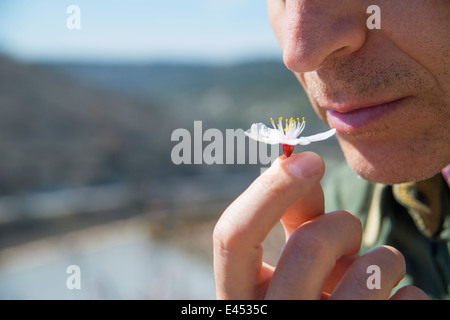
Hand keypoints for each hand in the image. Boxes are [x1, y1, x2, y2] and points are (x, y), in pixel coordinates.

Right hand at [213, 152, 427, 299]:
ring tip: (373, 275)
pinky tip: (387, 304)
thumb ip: (290, 219)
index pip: (233, 237)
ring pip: (371, 270)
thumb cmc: (304, 301)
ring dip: (381, 260)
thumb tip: (298, 162)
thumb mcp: (287, 269)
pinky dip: (406, 291)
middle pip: (310, 244)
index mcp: (240, 298)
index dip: (268, 190)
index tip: (308, 160)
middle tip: (348, 235)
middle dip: (341, 225)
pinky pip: (409, 299)